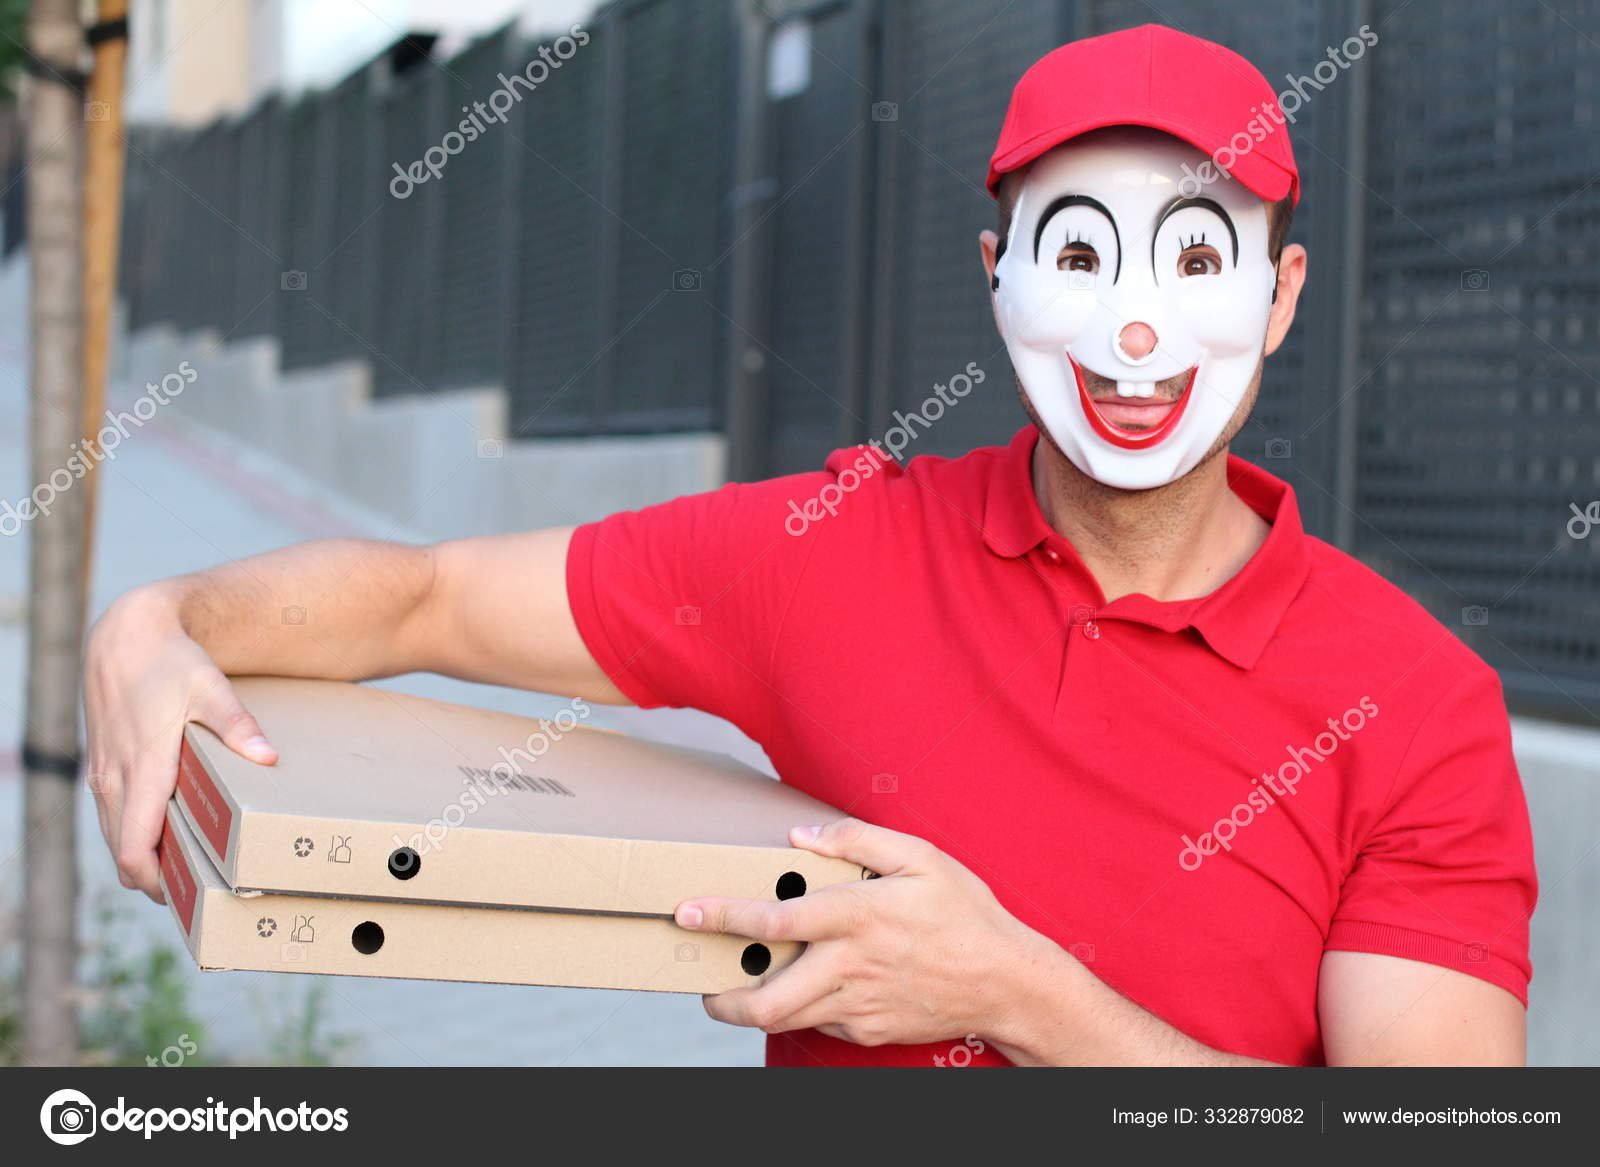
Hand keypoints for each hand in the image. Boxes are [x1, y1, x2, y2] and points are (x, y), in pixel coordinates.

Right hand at [84, 585, 276, 900]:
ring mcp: (104, 772)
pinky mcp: (102, 764)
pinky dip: (130, 832)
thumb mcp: (210, 688)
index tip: (184, 898)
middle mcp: (116, 777)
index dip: (154, 882)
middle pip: (123, 853)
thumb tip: (268, 756)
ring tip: (183, 872)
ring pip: (114, 834)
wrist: (125, 635)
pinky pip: (111, 813)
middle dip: (152, 879)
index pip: (133, 848)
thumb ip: (238, 725)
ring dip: (140, 857)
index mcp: (143, 768)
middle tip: (195, 894)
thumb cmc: (170, 663)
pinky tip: (161, 833)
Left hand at [675, 818, 1047, 1048]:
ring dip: (749, 1010)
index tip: (686, 911)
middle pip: (764, 999)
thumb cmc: (965, 913)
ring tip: (735, 992)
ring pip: (783, 1020)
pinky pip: (818, 1025)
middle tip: (702, 984)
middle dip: (720, 997)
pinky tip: (803, 991)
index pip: (772, 919)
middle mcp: (848, 966)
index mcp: (856, 915)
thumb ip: (857, 839)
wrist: (1006, 982)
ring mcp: (856, 1005)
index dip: (721, 917)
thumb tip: (803, 835)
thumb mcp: (920, 857)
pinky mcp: (867, 1030)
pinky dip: (800, 1012)